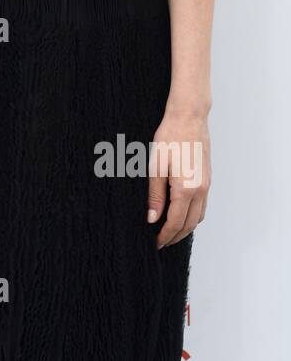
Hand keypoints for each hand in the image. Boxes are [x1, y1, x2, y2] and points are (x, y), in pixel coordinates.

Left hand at [147, 110, 210, 249]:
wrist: (189, 117)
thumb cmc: (170, 137)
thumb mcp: (156, 166)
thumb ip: (155, 195)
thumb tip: (152, 219)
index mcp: (186, 189)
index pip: (175, 222)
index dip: (165, 236)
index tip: (155, 243)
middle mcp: (201, 190)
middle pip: (189, 224)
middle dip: (175, 237)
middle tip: (161, 242)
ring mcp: (207, 185)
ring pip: (198, 216)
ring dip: (185, 228)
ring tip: (169, 232)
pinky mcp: (208, 178)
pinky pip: (203, 205)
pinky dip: (192, 216)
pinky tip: (181, 214)